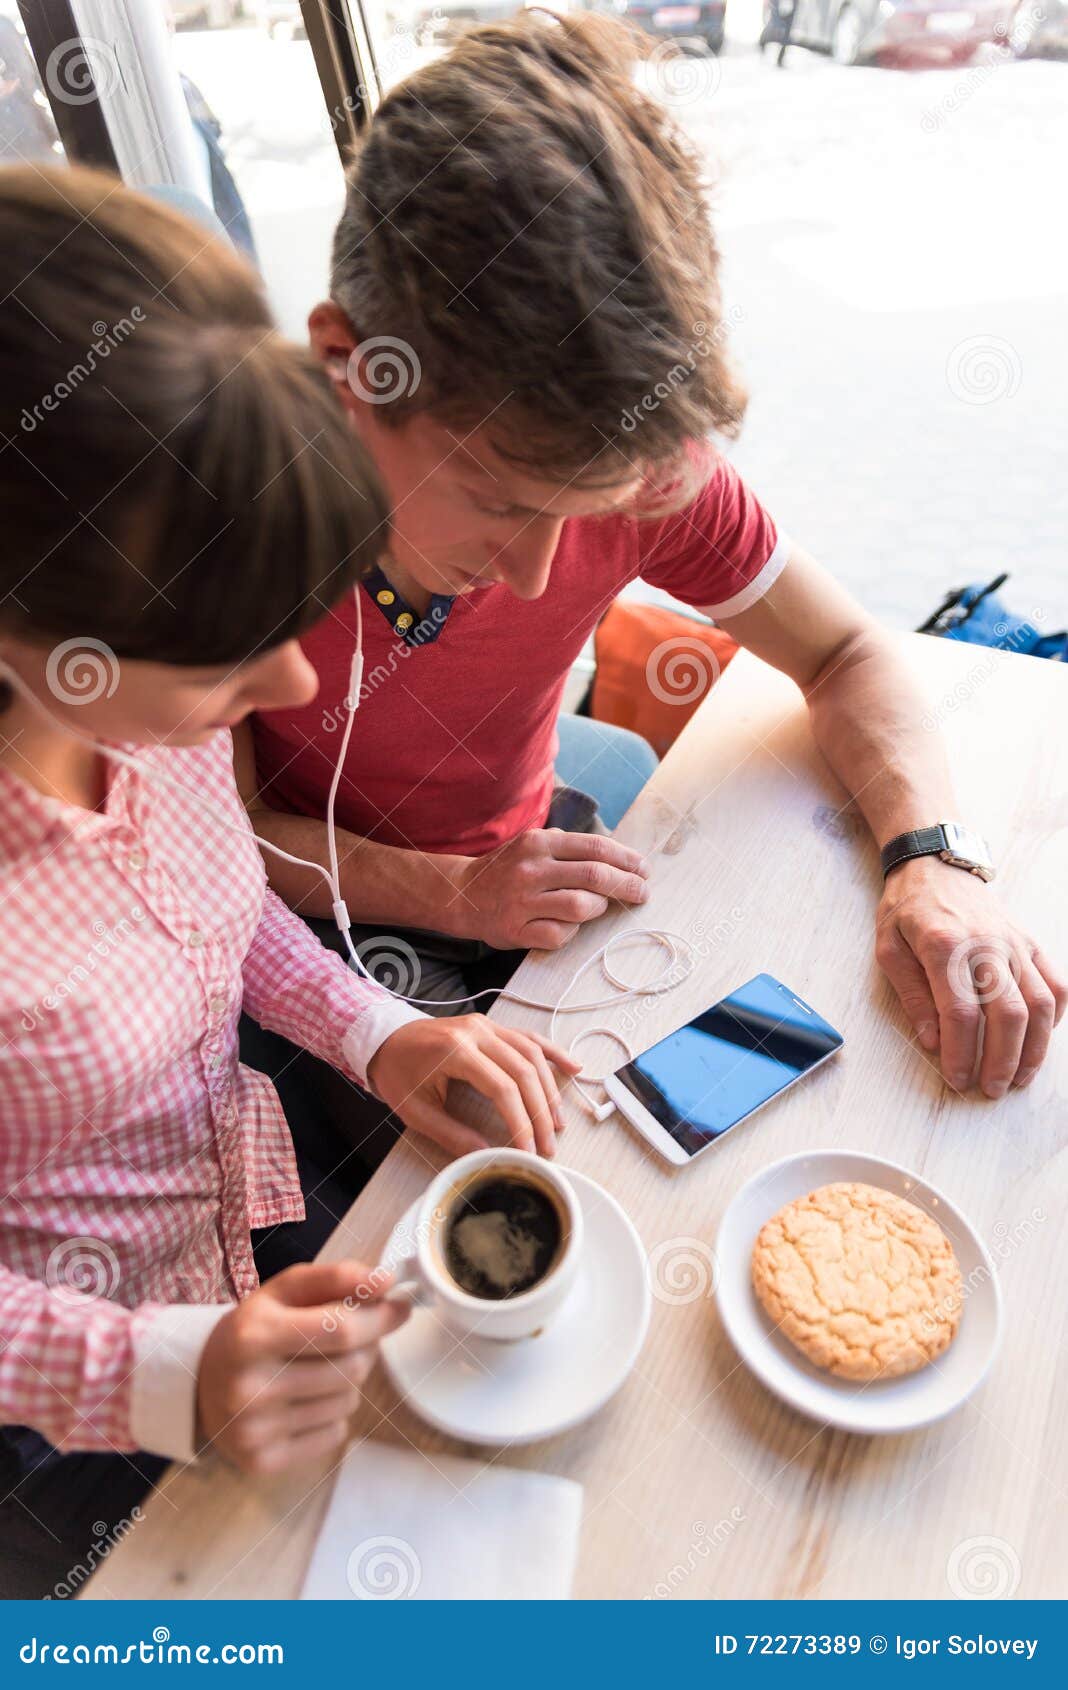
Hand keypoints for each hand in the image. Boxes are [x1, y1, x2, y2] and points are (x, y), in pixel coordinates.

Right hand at [196, 1261, 406, 1474]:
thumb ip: (334, 1278)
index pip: (342, 1328)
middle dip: (368, 1347)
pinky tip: (307, 1400)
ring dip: (349, 1380)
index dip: (381, 1317)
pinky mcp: (262, 1461)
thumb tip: (385, 1281)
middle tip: (359, 1337)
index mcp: (255, 1335)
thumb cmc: (252, 1329)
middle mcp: (251, 1386)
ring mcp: (255, 1430)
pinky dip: (333, 1414)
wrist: (198, 1383)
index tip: (400, 1307)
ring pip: (347, 1401)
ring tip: (320, 1368)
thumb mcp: (283, 1290)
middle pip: (352, 1368)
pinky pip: (334, 1434)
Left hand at [367, 1015, 581, 1157]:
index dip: (521, 1122)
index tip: (528, 1151)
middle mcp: (477, 1032)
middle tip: (548, 1145)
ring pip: (532, 1054)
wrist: (385, 1039)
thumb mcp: (416, 1111)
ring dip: (549, 1089)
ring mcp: (487, 1025)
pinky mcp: (491, 1026)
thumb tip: (486, 1156)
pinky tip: (573, 1067)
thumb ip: (451, 1134)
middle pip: (524, 1071)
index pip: (502, 1088)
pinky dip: (553, 1052)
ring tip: (557, 1123)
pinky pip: (529, 1037)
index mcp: (456, 1051)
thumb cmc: (397, 1074)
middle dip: (540, 1112)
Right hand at [450, 827, 649, 949]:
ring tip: (600, 907)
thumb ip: (570, 848)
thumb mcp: (534, 845)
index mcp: (539, 843)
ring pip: (582, 907)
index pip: (596, 848)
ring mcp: (522, 901)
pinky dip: (573, 931)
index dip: (627, 861)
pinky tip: (570, 925)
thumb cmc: (510, 870)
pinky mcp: (516, 930)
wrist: (463, 895)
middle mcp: (531, 870)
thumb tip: (620, 860)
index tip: (643, 870)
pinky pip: (560, 935)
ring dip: (599, 908)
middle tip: (641, 893)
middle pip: (595, 877)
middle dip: (627, 886)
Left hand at [875, 856, 1066, 1096]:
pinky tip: (1040, 1040)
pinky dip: (1054, 1016)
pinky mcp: (1029, 942)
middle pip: (1008, 1013)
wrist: (935, 865)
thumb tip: (932, 1042)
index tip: (958, 1080)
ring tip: (1020, 1077)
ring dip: (1034, 1047)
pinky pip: (1055, 983)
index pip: (961, 1013)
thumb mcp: (889, 949)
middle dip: (1003, 1060)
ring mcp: (1014, 943)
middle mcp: (986, 945)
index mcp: (945, 947)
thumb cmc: (908, 910)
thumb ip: (912, 996)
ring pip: (1040, 1002)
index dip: (962, 1054)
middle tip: (991, 1089)